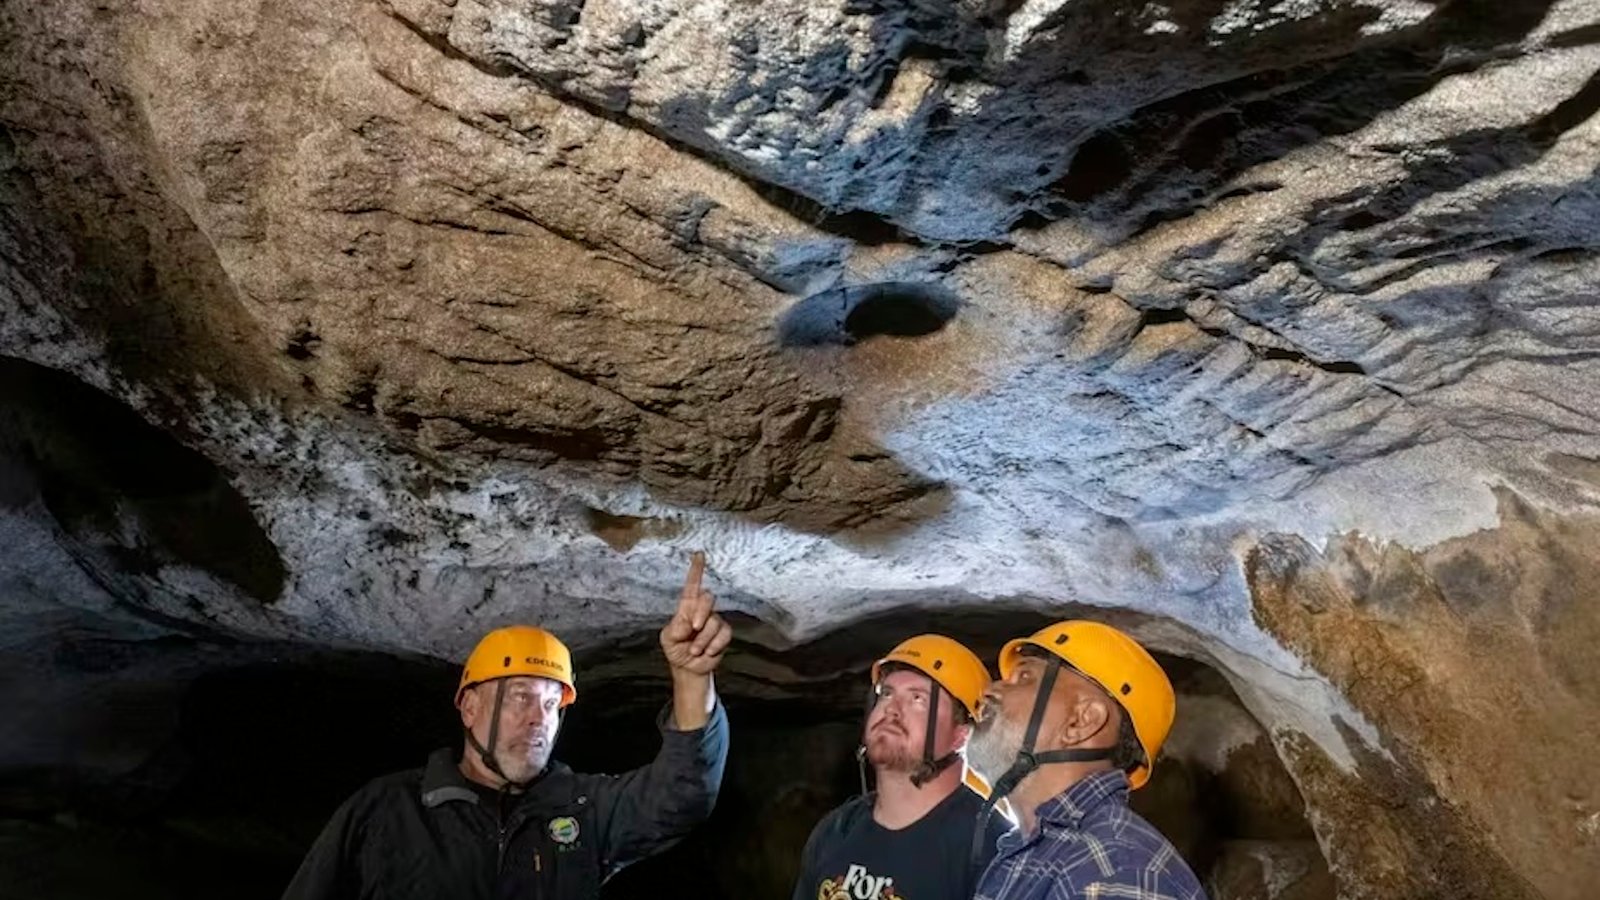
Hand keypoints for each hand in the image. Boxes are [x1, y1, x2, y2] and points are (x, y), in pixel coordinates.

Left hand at [659, 551, 731, 675]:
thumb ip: (676, 627)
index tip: (699, 554)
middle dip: (701, 613)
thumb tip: (690, 622)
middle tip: (693, 628)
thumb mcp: (668, 638)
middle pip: (707, 598)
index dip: (696, 570)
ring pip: (714, 621)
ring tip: (694, 650)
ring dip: (703, 640)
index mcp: (686, 608)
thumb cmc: (676, 649)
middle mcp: (702, 611)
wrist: (687, 668)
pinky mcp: (723, 634)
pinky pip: (723, 634)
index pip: (692, 586)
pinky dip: (713, 645)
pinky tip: (707, 652)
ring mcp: (714, 621)